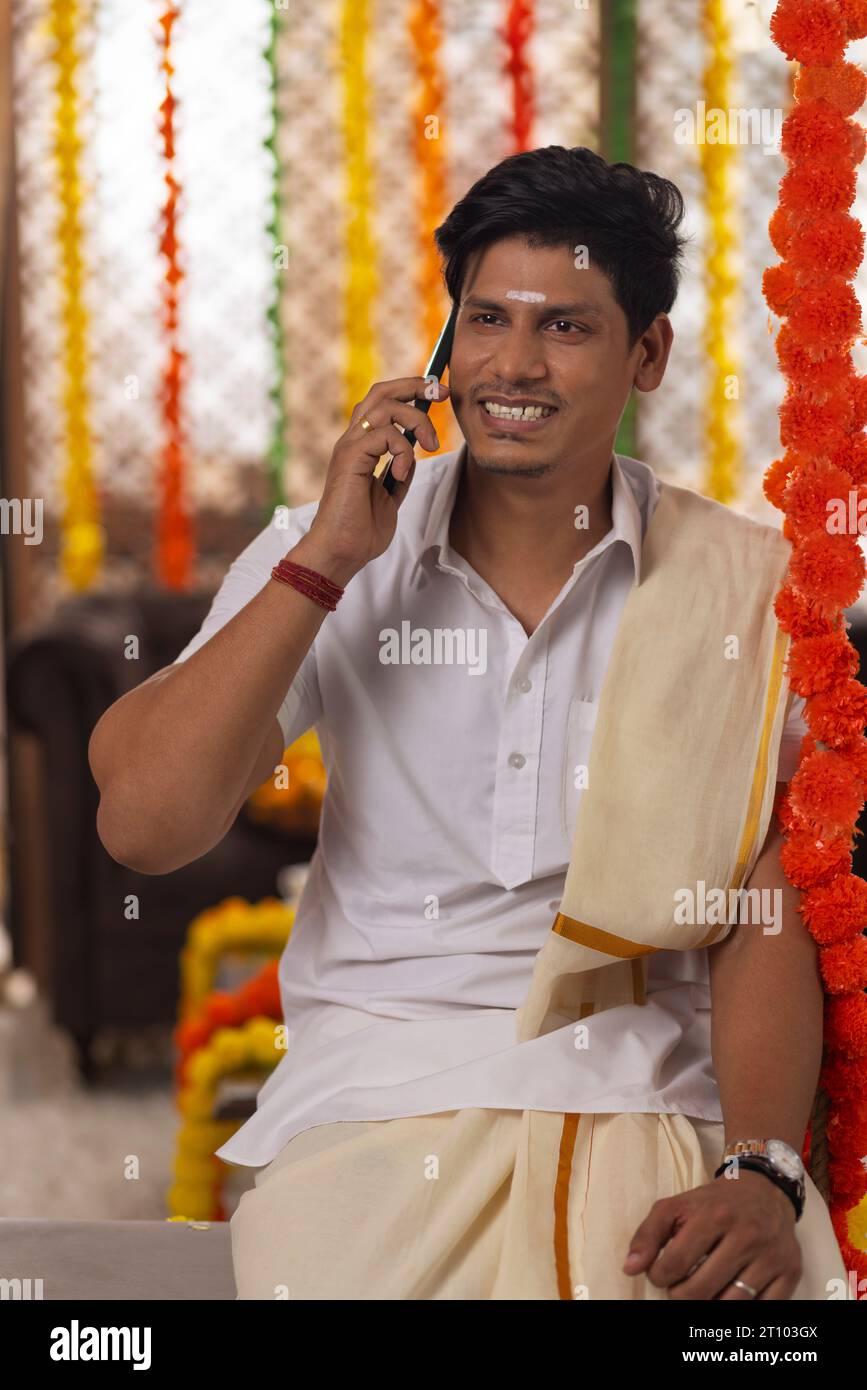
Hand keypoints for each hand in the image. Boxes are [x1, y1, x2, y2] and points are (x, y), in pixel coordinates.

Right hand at [303, 375, 449, 581]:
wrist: (340, 552)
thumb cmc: (360, 531)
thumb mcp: (391, 496)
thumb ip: (400, 473)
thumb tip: (413, 455)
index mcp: (361, 448)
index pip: (383, 403)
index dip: (411, 392)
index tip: (439, 394)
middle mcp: (353, 441)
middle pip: (381, 392)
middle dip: (415, 385)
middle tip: (442, 393)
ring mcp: (349, 447)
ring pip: (385, 407)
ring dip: (417, 421)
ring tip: (430, 447)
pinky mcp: (350, 458)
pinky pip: (384, 435)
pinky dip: (403, 451)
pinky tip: (402, 475)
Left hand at [622, 1169, 800, 1299]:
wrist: (764, 1191)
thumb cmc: (713, 1203)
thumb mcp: (676, 1206)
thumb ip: (647, 1234)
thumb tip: (629, 1269)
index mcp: (713, 1216)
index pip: (674, 1263)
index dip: (658, 1276)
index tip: (660, 1273)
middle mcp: (746, 1235)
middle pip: (700, 1290)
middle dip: (680, 1295)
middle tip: (680, 1288)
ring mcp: (771, 1256)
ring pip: (730, 1304)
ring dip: (709, 1304)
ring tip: (702, 1291)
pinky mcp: (790, 1272)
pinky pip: (763, 1308)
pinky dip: (742, 1308)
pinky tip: (728, 1295)